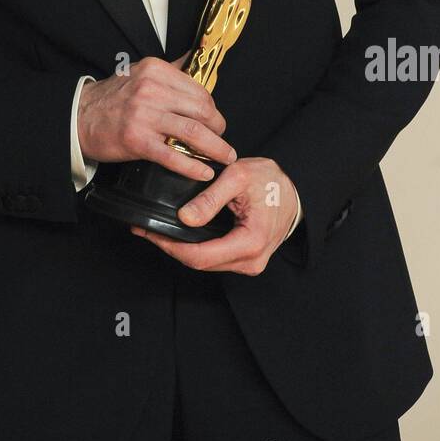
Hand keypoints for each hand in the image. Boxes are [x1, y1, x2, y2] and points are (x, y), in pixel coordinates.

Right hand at [77, 54, 236, 183]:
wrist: (79, 117)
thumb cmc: (113, 98)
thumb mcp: (141, 73)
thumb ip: (171, 70)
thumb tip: (198, 57)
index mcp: (155, 70)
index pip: (199, 90)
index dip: (213, 109)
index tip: (216, 121)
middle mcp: (151, 89)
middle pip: (201, 110)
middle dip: (218, 128)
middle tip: (222, 140)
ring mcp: (143, 115)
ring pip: (192, 132)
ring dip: (215, 148)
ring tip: (224, 157)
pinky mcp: (136, 140)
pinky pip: (172, 155)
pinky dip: (192, 166)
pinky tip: (203, 172)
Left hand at [130, 157, 297, 274]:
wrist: (295, 189)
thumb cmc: (270, 181)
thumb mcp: (238, 177)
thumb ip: (211, 198)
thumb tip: (184, 218)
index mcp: (250, 242)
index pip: (200, 256)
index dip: (170, 245)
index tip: (149, 231)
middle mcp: (250, 261)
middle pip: (199, 262)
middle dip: (169, 246)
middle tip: (144, 228)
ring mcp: (248, 263)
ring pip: (204, 263)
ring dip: (179, 247)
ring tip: (155, 228)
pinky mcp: (244, 259)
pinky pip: (213, 258)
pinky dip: (193, 246)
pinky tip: (177, 232)